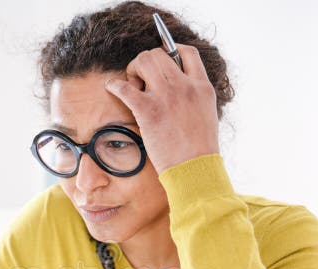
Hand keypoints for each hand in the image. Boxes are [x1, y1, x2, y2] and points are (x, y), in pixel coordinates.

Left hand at [104, 44, 219, 173]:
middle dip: (145, 63)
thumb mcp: (205, 115)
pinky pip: (124, 87)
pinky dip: (114, 85)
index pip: (187, 52)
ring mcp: (167, 96)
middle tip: (140, 82)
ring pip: (143, 60)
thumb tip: (178, 92)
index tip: (161, 62)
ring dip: (133, 70)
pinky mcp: (149, 110)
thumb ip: (194, 99)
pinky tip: (111, 89)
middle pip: (159, 53)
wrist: (194, 168)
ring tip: (133, 88)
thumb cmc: (198, 150)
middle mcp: (185, 85)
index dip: (170, 51)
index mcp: (202, 86)